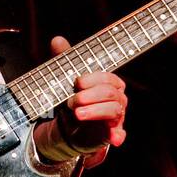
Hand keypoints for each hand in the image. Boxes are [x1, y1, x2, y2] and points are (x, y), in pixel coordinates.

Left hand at [50, 35, 126, 153]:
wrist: (70, 126)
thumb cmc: (74, 99)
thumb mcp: (66, 79)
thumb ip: (64, 59)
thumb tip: (57, 39)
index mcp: (110, 82)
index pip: (107, 78)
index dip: (92, 79)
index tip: (76, 83)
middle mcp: (118, 98)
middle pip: (110, 93)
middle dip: (90, 96)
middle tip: (72, 101)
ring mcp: (117, 116)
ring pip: (113, 110)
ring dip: (94, 111)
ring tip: (77, 114)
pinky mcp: (112, 133)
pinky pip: (119, 134)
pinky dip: (117, 135)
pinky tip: (114, 138)